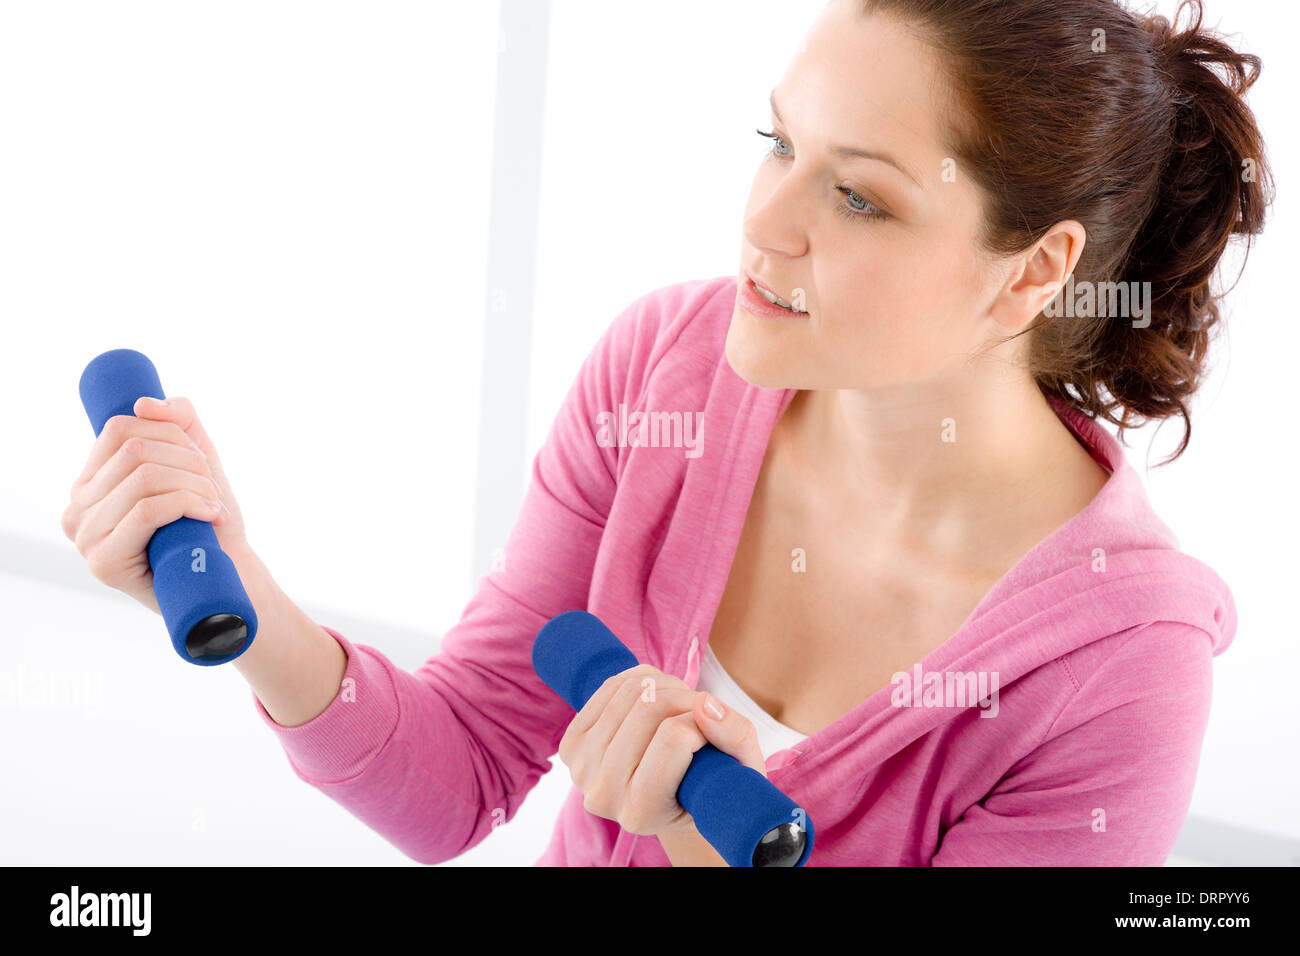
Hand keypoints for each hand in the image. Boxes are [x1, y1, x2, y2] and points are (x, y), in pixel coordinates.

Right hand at [62, 394, 254, 615]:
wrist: (226, 579)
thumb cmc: (208, 525)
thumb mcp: (197, 465)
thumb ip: (179, 424)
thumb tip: (145, 403)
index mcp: (90, 483)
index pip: (120, 430)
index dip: (171, 435)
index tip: (200, 462)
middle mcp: (77, 508)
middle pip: (135, 452)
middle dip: (189, 462)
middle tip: (213, 490)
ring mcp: (86, 538)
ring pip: (143, 477)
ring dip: (194, 485)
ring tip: (213, 505)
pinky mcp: (104, 563)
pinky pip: (147, 510)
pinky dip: (189, 504)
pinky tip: (211, 516)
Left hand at [557, 662, 766, 838]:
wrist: (669, 798)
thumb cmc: (711, 784)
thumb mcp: (742, 771)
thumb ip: (736, 737)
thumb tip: (704, 704)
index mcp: (642, 813)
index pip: (673, 739)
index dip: (700, 722)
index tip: (710, 731)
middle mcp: (604, 796)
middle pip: (648, 708)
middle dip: (684, 697)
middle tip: (699, 709)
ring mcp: (581, 769)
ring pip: (630, 691)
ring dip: (665, 684)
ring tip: (681, 703)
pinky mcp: (571, 745)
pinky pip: (610, 686)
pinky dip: (640, 678)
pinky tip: (656, 696)